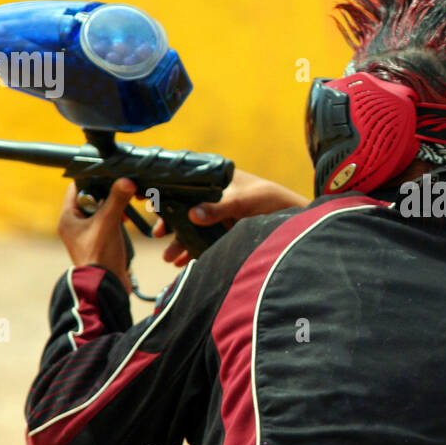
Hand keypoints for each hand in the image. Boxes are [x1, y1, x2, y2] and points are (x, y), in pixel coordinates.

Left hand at [58, 178, 135, 291]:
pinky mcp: (100, 243)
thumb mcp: (108, 223)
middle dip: (108, 197)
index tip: (109, 178)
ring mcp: (87, 235)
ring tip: (124, 215)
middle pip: (92, 199)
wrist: (106, 286)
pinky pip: (109, 225)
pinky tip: (126, 226)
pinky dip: (118, 223)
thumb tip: (126, 180)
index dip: (91, 180)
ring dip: (115, 211)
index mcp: (68, 219)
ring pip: (102, 212)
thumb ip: (116, 200)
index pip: (76, 188)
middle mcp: (75, 226)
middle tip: (121, 196)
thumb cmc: (99, 257)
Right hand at [154, 168, 308, 266]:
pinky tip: (183, 264)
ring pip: (192, 229)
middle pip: (184, 210)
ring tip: (170, 259)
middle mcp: (212, 197)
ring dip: (180, 243)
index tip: (154, 208)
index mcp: (214, 180)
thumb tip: (193, 215)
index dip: (167, 197)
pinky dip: (193, 252)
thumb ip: (218, 208)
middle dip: (171, 225)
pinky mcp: (223, 232)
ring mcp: (217, 215)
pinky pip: (203, 242)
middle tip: (158, 235)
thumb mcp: (242, 201)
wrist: (291, 218)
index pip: (184, 186)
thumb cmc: (268, 198)